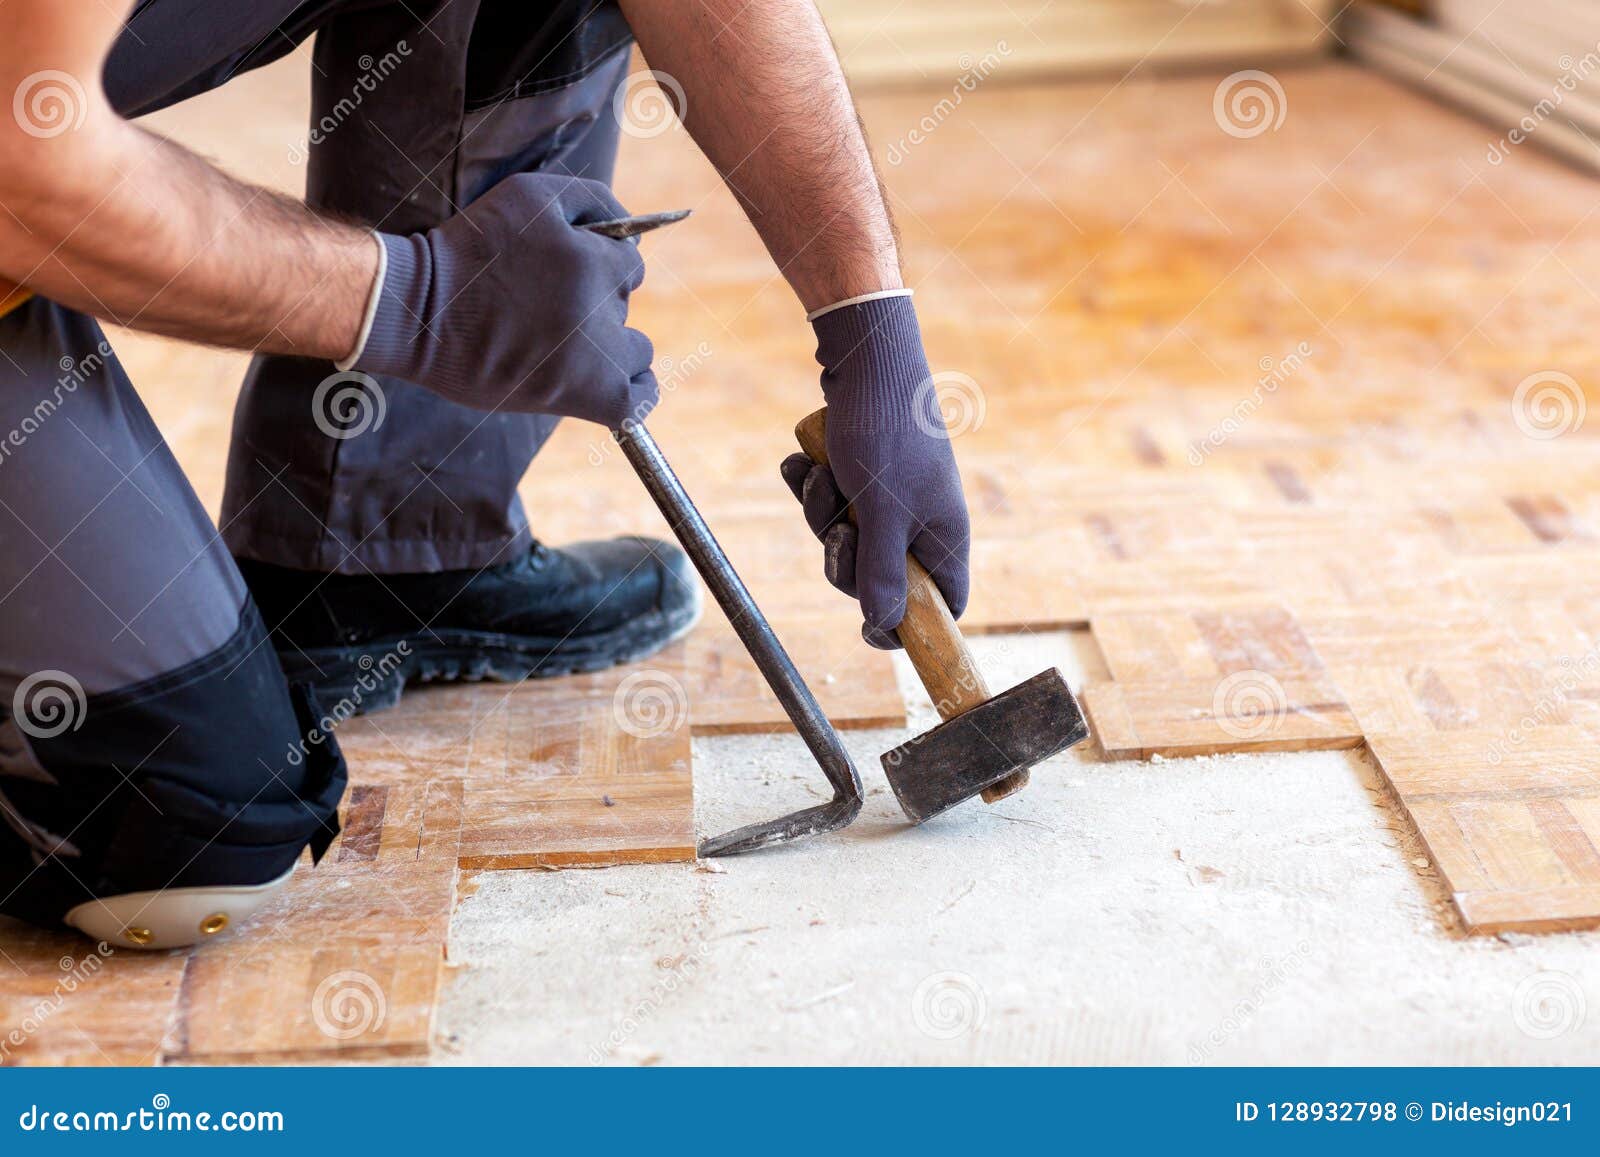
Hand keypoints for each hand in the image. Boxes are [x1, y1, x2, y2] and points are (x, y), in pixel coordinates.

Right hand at [354, 172, 656, 427]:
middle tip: (545, 307)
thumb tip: (636, 231)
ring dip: (611, 347)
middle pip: (625, 307)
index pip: (629, 265)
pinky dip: (636, 394)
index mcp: (591, 261)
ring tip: (565, 346)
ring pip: (636, 352)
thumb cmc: (470, 248)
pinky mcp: (575, 396)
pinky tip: (615, 385)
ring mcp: (590, 358)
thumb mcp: (530, 194)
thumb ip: (592, 199)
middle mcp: (597, 310)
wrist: (417, 312)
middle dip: (597, 302)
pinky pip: (636, 402)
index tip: (562, 274)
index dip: (599, 265)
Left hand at [780, 295, 969, 648]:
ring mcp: (889, 495)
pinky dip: (812, 486)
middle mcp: (920, 519)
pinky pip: (829, 501)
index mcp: (944, 536)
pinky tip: (804, 464)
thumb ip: (884, 574)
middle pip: (878, 576)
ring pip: (845, 537)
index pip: (941, 604)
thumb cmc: (884, 433)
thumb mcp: (881, 514)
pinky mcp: (860, 472)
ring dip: (821, 511)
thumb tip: (883, 629)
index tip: (868, 632)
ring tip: (824, 476)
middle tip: (838, 529)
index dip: (908, 625)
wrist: (865, 356)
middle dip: (844, 555)